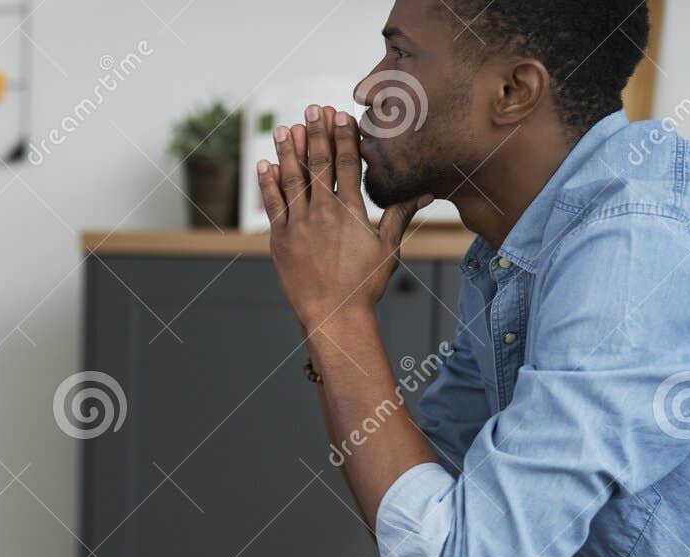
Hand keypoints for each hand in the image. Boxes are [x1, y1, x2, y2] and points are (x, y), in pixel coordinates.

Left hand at [257, 105, 432, 333]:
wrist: (333, 316)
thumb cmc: (364, 285)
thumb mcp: (388, 249)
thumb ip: (399, 215)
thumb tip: (425, 192)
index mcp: (350, 212)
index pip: (347, 165)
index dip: (343, 137)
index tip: (340, 115)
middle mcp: (322, 214)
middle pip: (318, 165)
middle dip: (316, 134)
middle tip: (313, 108)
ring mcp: (298, 226)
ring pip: (291, 180)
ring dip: (288, 151)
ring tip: (285, 127)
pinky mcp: (279, 240)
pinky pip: (272, 205)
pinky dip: (267, 184)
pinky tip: (264, 164)